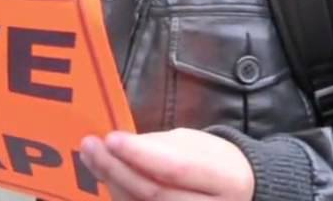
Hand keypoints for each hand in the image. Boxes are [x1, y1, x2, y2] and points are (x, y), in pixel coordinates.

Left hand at [79, 129, 254, 200]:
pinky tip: (107, 177)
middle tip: (91, 146)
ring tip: (92, 157)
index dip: (141, 155)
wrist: (241, 193)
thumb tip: (121, 147)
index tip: (111, 138)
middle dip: (116, 168)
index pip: (177, 169)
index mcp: (226, 180)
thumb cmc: (215, 163)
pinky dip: (120, 196)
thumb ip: (161, 147)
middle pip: (154, 194)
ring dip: (111, 183)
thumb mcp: (198, 144)